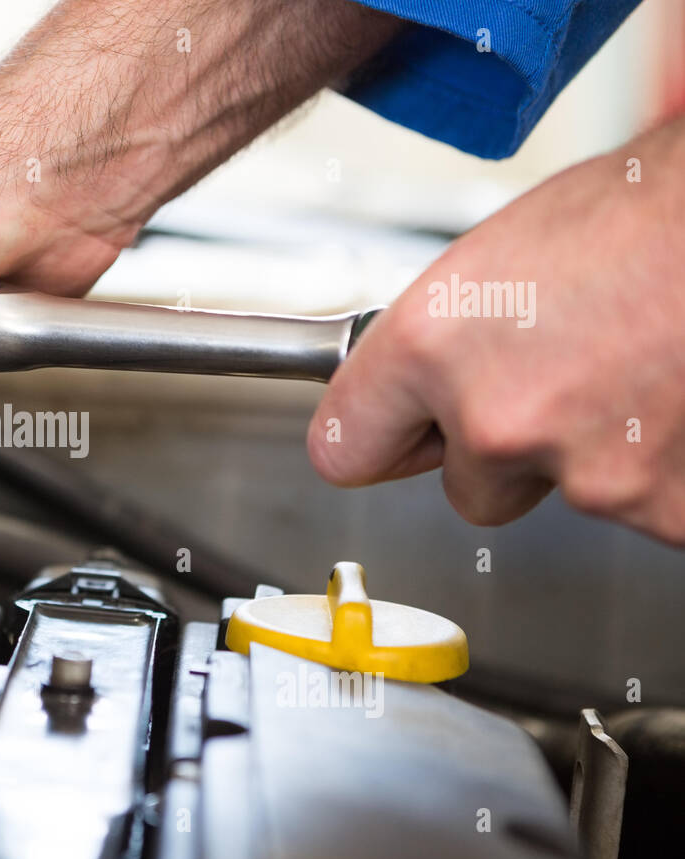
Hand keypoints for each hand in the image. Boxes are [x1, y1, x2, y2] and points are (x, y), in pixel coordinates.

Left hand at [309, 116, 684, 544]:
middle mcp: (496, 419)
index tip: (397, 437)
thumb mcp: (496, 259)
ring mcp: (584, 473)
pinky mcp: (662, 508)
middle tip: (563, 379)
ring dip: (588, 451)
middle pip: (467, 491)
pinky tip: (671, 400)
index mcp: (432, 346)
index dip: (379, 442)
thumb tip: (419, 388)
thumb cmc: (639, 213)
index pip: (343, 450)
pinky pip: (642, 506)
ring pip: (560, 494)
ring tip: (633, 366)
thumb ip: (442, 344)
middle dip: (505, 452)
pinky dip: (660, 468)